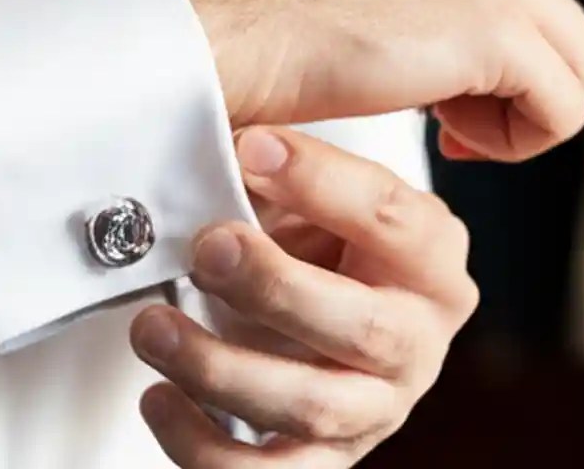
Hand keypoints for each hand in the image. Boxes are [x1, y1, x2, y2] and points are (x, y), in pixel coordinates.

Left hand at [129, 127, 477, 467]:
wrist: (329, 327)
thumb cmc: (321, 252)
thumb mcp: (314, 203)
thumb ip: (285, 175)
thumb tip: (232, 145)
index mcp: (430, 260)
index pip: (391, 217)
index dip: (322, 180)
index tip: (251, 148)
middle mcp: (417, 339)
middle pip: (361, 325)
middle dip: (275, 286)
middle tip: (208, 247)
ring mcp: (376, 408)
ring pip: (311, 406)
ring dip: (221, 367)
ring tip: (153, 326)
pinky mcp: (328, 460)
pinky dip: (203, 445)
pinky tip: (159, 398)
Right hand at [162, 0, 583, 161]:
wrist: (220, 26)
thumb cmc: (261, 13)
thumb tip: (470, 33)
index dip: (485, 46)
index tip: (428, 79)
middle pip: (557, 21)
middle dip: (504, 79)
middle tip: (435, 112)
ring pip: (573, 64)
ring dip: (511, 111)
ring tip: (440, 127)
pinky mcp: (503, 25)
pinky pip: (562, 110)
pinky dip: (514, 143)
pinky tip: (447, 141)